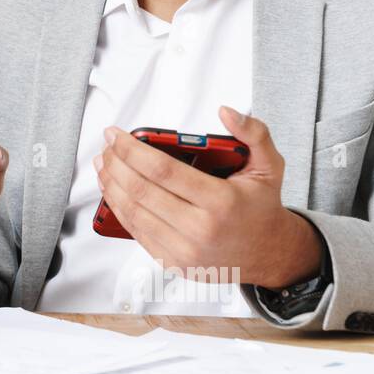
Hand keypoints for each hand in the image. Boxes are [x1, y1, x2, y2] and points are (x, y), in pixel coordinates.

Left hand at [93, 106, 322, 288]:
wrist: (270, 255)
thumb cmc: (262, 207)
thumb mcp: (269, 165)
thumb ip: (253, 133)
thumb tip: (225, 111)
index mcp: (221, 202)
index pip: (163, 171)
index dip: (132, 150)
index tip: (115, 134)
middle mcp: (200, 229)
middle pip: (141, 191)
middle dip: (115, 164)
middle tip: (106, 146)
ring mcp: (184, 250)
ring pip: (133, 212)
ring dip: (111, 185)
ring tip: (103, 163)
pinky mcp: (173, 262)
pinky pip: (136, 232)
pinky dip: (119, 208)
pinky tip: (112, 189)